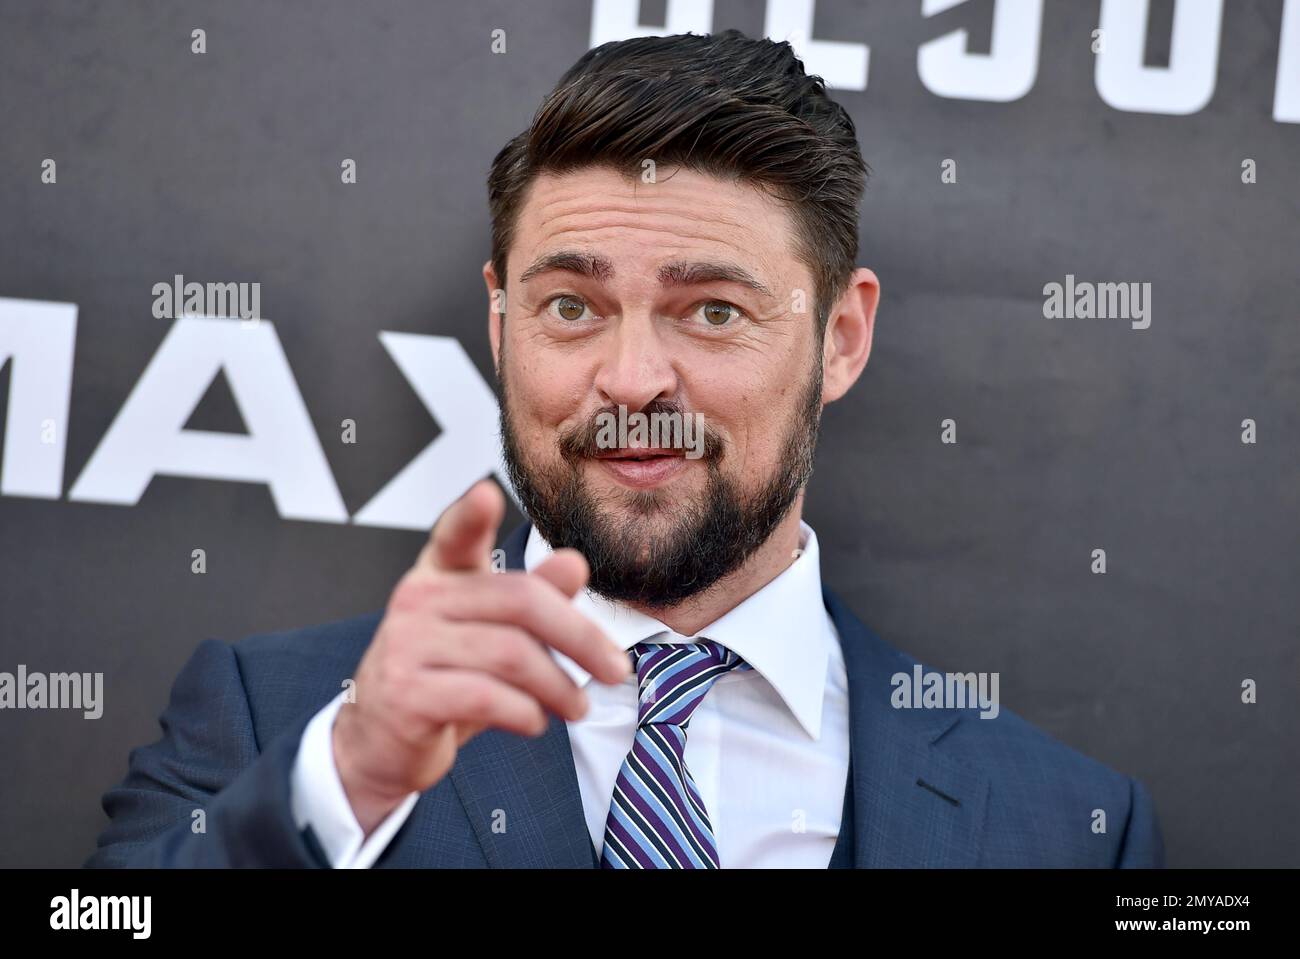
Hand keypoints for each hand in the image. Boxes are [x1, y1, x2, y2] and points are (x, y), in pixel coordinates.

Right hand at [331, 479, 628, 834]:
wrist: (381, 742)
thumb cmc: (445, 678)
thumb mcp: (493, 634)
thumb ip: (535, 599)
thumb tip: (575, 563)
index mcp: (440, 575)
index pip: (454, 535)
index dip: (470, 516)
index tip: (487, 493)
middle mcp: (418, 600)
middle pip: (521, 602)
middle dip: (581, 638)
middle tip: (617, 670)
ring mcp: (407, 646)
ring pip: (512, 654)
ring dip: (560, 687)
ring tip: (578, 706)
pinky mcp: (406, 695)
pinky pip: (487, 698)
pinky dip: (526, 714)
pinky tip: (534, 722)